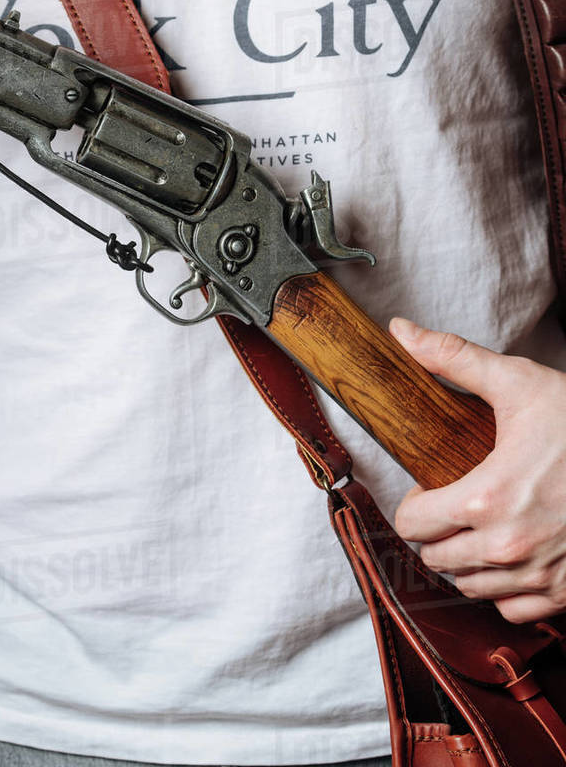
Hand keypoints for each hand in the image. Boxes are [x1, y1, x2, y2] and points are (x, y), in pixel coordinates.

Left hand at [390, 317, 565, 623]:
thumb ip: (453, 359)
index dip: (413, 504)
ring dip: (468, 562)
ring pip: (471, 587)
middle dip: (436, 533)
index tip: (428, 490)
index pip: (412, 524)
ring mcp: (539, 575)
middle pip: (435, 558)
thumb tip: (400, 331)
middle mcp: (508, 547)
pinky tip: (513, 557)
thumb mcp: (519, 382)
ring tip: (481, 528)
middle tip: (453, 506)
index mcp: (487, 498)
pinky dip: (506, 591)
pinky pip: (513, 610)